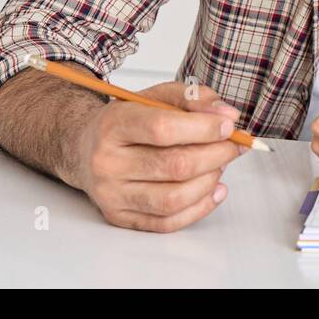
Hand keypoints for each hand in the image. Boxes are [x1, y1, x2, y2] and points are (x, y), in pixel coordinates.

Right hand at [69, 80, 247, 232]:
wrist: (84, 149)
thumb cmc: (127, 122)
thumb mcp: (157, 96)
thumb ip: (195, 98)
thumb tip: (228, 115)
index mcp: (115, 124)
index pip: (163, 129)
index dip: (203, 128)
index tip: (228, 126)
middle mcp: (108, 162)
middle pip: (174, 166)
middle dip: (216, 155)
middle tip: (234, 146)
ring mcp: (111, 193)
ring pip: (173, 198)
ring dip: (209, 182)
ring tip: (220, 165)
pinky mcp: (118, 217)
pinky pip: (166, 223)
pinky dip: (199, 208)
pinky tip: (214, 190)